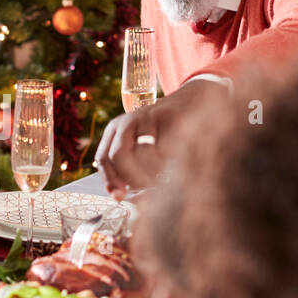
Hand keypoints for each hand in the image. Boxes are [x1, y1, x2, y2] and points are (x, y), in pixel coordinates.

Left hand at [95, 78, 227, 198]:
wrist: (195, 101)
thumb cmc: (167, 131)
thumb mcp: (143, 146)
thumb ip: (130, 167)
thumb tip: (119, 196)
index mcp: (117, 129)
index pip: (103, 157)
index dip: (109, 180)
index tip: (120, 196)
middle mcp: (128, 120)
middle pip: (117, 155)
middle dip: (132, 178)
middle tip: (147, 187)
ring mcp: (148, 117)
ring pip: (142, 153)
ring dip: (153, 172)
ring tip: (164, 175)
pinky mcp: (171, 118)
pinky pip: (165, 148)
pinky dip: (168, 162)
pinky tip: (174, 163)